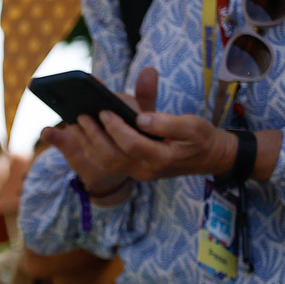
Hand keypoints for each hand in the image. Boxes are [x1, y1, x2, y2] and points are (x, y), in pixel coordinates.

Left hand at [40, 68, 234, 196]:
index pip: (132, 144)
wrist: (208, 157)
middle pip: (112, 156)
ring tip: (76, 123)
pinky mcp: (133, 171)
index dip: (116, 128)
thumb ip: (166, 123)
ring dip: (88, 143)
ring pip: (105, 162)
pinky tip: (84, 134)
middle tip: (81, 116)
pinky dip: (93, 149)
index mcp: (162, 158)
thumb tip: (141, 118)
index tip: (104, 110)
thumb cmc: (201, 138)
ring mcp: (137, 173)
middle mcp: (146, 170)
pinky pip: (107, 163)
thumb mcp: (192, 125)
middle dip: (94, 135)